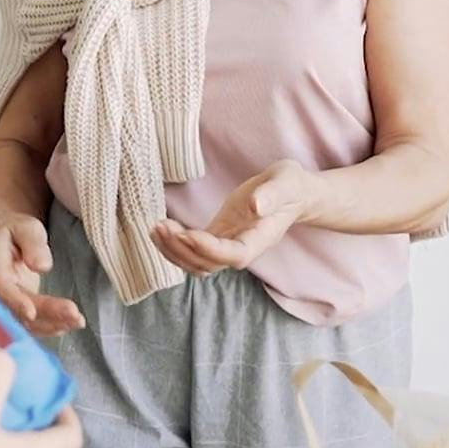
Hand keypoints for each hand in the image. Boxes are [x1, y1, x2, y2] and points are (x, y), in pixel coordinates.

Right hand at [0, 214, 83, 336]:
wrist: (12, 239)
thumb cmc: (19, 231)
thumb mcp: (27, 227)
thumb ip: (33, 243)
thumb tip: (41, 267)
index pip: (0, 286)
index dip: (14, 301)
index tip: (32, 312)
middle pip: (16, 308)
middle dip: (46, 314)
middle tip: (74, 315)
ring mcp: (4, 302)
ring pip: (24, 322)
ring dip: (51, 325)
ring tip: (78, 321)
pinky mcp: (17, 310)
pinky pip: (31, 324)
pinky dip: (50, 327)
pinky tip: (69, 325)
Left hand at [150, 160, 313, 276]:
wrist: (293, 193)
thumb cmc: (291, 186)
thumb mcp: (286, 182)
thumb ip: (272, 195)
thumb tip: (255, 206)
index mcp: (260, 239)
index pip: (234, 255)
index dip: (209, 249)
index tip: (188, 233)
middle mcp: (242, 248)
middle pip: (208, 265)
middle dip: (182, 250)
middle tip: (162, 227)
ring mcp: (228, 244)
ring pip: (196, 263)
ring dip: (173, 251)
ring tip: (155, 229)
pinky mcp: (218, 235)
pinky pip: (193, 250)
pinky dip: (174, 243)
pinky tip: (160, 228)